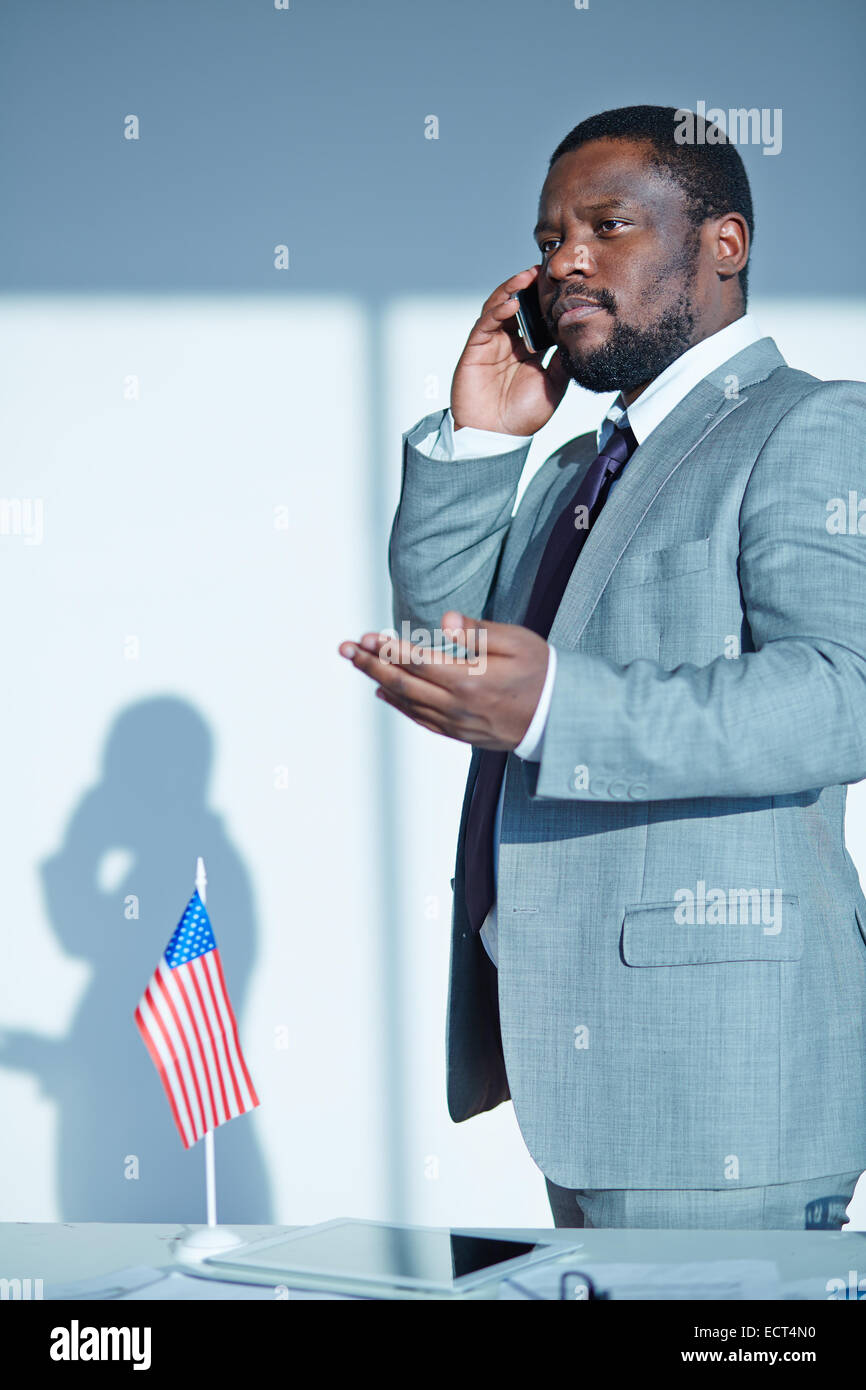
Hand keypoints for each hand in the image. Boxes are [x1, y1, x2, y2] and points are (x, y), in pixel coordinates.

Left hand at [338, 611, 549, 750]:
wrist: (562, 718)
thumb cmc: (543, 672)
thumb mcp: (518, 642)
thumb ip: (478, 632)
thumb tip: (444, 621)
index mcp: (470, 681)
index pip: (417, 662)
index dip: (387, 648)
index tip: (366, 636)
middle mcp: (458, 707)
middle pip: (402, 684)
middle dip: (370, 664)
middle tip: (345, 648)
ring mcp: (458, 724)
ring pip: (407, 703)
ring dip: (378, 682)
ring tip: (357, 663)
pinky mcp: (461, 734)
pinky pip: (421, 720)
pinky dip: (399, 706)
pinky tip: (383, 693)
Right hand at [450, 265, 570, 436]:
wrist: (497, 437)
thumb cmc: (522, 416)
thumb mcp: (554, 385)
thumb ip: (563, 360)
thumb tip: (577, 335)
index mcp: (528, 349)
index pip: (538, 317)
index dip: (548, 301)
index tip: (565, 285)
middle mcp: (509, 342)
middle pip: (519, 306)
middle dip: (531, 288)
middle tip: (547, 270)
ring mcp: (491, 343)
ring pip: (500, 307)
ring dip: (513, 290)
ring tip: (529, 276)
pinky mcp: (476, 348)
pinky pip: (486, 323)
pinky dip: (498, 310)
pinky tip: (512, 301)